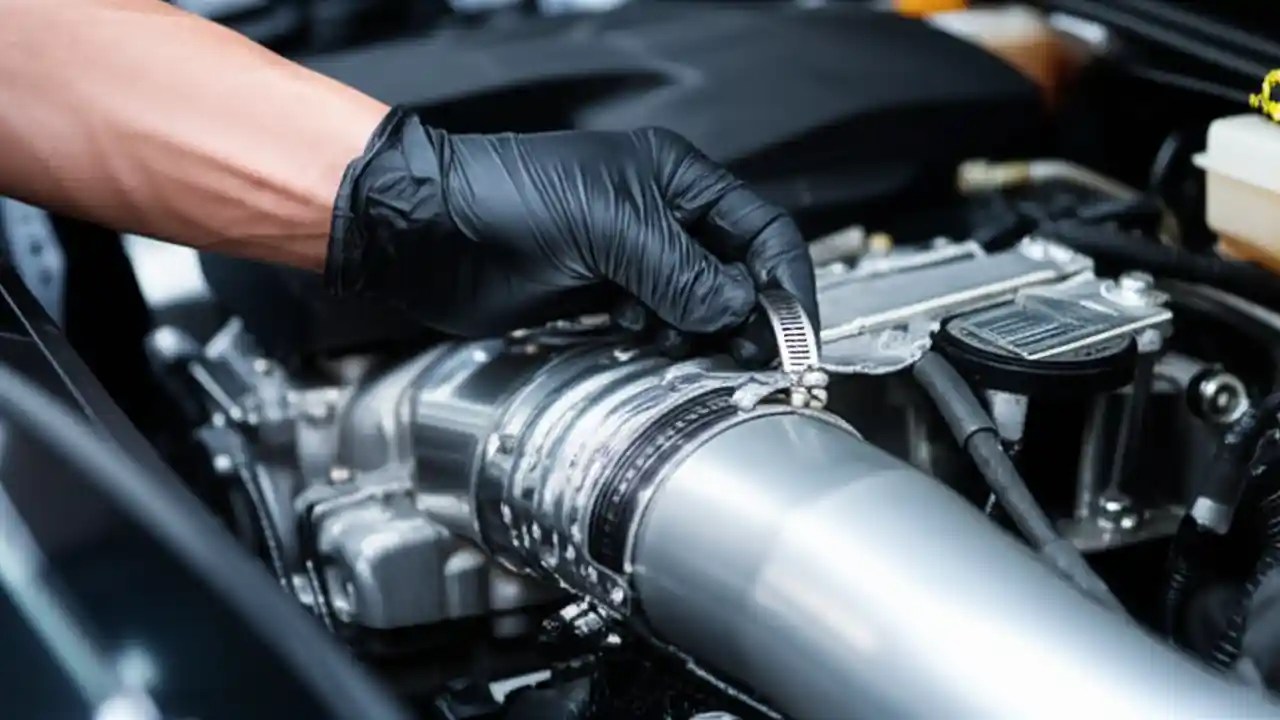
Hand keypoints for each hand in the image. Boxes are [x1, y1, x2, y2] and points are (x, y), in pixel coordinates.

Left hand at [327, 108, 816, 360]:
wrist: (428, 231)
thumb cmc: (505, 198)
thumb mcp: (609, 226)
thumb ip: (681, 272)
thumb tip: (738, 307)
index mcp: (676, 180)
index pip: (762, 231)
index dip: (785, 284)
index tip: (794, 335)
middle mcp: (661, 219)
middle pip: (735, 276)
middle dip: (747, 317)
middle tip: (749, 359)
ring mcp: (630, 260)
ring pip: (697, 308)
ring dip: (700, 334)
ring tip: (688, 349)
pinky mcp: (600, 297)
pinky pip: (655, 328)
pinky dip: (660, 342)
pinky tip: (636, 338)